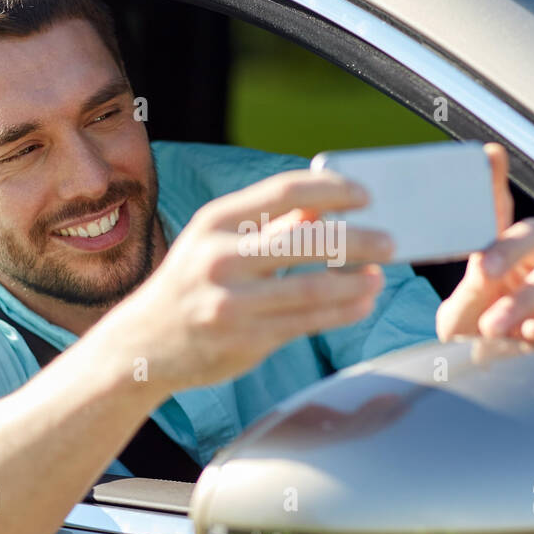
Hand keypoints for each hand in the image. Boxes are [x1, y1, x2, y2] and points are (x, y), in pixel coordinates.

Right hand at [110, 169, 395, 392]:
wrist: (142, 343)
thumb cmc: (190, 284)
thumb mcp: (217, 242)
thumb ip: (269, 224)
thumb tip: (325, 205)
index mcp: (215, 222)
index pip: (285, 191)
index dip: (333, 190)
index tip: (366, 196)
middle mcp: (220, 259)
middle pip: (307, 240)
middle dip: (359, 240)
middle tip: (391, 241)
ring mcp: (231, 304)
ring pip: (312, 289)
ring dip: (356, 282)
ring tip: (379, 275)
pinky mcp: (243, 341)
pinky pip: (306, 324)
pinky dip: (342, 313)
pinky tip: (361, 303)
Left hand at [435, 143, 533, 362]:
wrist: (493, 387)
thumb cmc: (474, 346)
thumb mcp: (458, 318)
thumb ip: (469, 291)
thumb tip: (482, 265)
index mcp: (498, 258)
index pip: (498, 215)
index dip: (494, 184)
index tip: (489, 157)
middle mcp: (531, 269)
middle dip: (511, 247)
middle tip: (484, 271)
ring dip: (520, 302)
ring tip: (492, 327)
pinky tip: (530, 336)